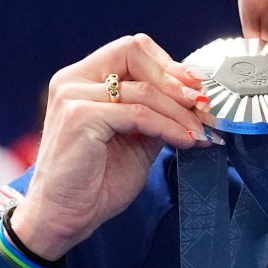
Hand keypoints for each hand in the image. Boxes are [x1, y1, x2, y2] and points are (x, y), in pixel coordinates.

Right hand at [9, 34, 212, 260]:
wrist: (64, 218)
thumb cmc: (97, 180)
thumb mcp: (136, 137)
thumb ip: (156, 112)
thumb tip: (196, 99)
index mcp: (83, 78)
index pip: (132, 49)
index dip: (168, 64)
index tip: (197, 85)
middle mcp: (73, 80)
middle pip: (135, 53)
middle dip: (176, 80)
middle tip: (203, 104)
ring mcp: (73, 96)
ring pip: (144, 90)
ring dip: (180, 112)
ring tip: (200, 131)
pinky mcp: (79, 117)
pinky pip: (139, 114)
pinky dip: (168, 127)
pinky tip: (184, 140)